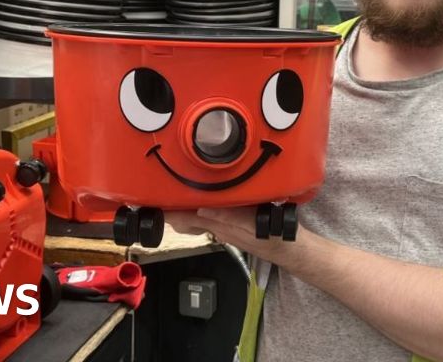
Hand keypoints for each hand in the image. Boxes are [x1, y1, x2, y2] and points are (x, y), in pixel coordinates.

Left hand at [165, 207, 306, 265]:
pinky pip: (210, 215)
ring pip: (196, 216)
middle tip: (157, 193)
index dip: (168, 212)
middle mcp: (218, 227)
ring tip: (173, 192)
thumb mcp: (252, 225)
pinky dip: (201, 206)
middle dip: (171, 208)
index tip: (152, 203)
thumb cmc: (273, 238)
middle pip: (186, 219)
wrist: (289, 249)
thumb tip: (201, 208)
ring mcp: (224, 226)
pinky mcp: (232, 224)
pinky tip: (203, 198)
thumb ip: (228, 216)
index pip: (185, 219)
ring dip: (184, 206)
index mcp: (219, 225)